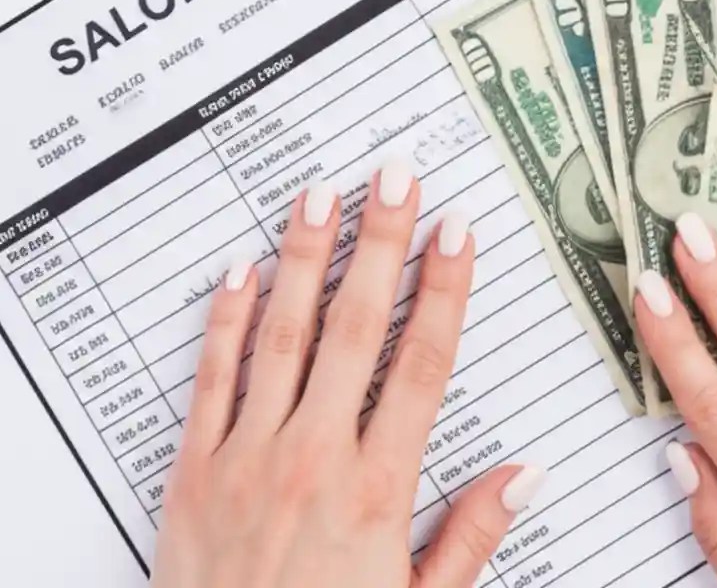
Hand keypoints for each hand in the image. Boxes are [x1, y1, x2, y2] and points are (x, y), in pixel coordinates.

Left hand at [150, 164, 545, 587]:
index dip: (443, 291)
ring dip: (304, 260)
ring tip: (321, 199)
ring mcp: (247, 458)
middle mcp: (312, 458)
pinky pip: (210, 381)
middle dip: (380, 246)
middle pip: (354, 330)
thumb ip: (470, 535)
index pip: (421, 365)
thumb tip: (524, 477)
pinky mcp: (193, 472)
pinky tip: (238, 272)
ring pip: (281, 339)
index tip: (456, 237)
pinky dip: (224, 322)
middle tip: (394, 181)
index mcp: (376, 489)